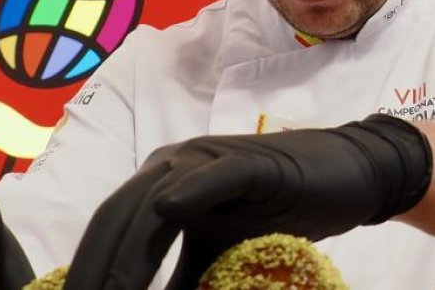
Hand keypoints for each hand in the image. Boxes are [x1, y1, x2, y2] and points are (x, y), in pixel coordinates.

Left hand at [63, 114, 431, 289]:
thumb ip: (183, 283)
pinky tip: (168, 210)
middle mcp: (172, 163)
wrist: (347, 175)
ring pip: (154, 203)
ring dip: (129, 255)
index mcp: (158, 183)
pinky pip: (214, 177)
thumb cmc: (279, 212)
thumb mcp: (219, 257)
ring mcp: (208, 157)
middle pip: (118, 219)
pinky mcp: (251, 162)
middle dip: (96, 271)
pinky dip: (189, 193)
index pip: (109, 231)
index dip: (87, 272)